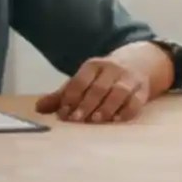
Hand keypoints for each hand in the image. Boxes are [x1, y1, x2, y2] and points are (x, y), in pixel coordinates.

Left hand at [35, 57, 149, 123]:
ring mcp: (129, 79)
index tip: (63, 113)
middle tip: (76, 120)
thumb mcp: (84, 80)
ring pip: (118, 92)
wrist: (140, 61)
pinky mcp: (143, 90)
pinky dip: (127, 111)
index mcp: (94, 65)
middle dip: (87, 104)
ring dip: (107, 106)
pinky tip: (118, 120)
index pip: (80, 80)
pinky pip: (136, 100)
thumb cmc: (105, 77)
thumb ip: (62, 95)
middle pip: (99, 87)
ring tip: (97, 120)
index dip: (71, 96)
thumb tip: (38, 108)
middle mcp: (112, 69)